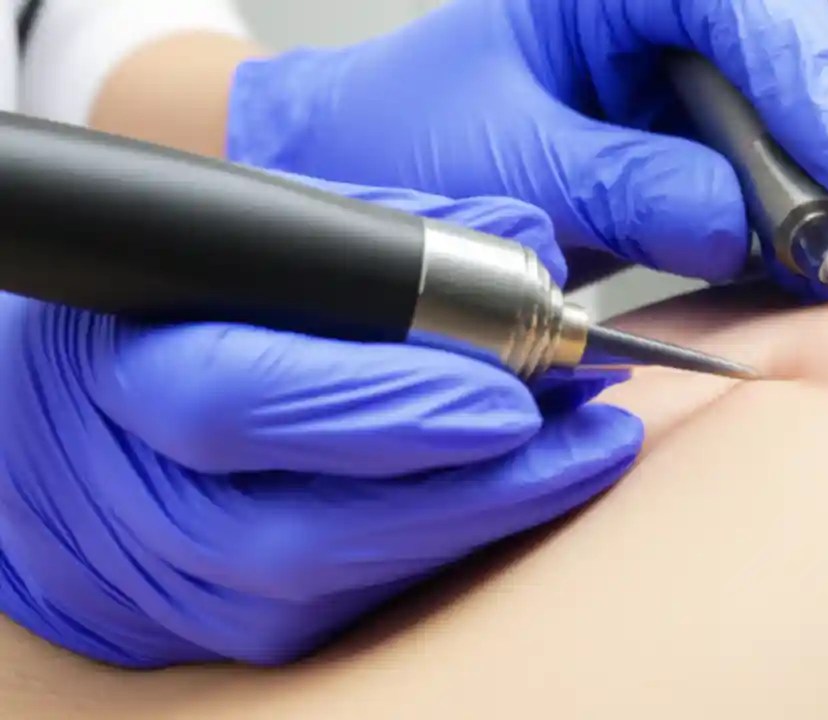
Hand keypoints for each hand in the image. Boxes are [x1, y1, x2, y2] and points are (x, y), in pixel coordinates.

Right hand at [0, 175, 641, 667]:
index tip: (513, 397)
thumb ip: (387, 236)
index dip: (389, 407)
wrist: (83, 420)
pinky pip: (352, 606)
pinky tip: (518, 499)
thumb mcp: (260, 240)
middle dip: (475, 487)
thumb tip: (526, 242)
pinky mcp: (233, 626)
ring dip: (481, 523)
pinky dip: (447, 552)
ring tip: (583, 460)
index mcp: (126, 366)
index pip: (246, 401)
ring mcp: (185, 578)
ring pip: (342, 584)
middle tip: (592, 435)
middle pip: (312, 529)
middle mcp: (144, 493)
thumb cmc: (181, 310)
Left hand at [226, 0, 827, 296]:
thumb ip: (628, 187)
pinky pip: (758, 187)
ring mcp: (673, 91)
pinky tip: (806, 277)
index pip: (743, 11)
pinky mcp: (678, 155)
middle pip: (794, 69)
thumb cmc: (398, 138)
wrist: (356, 177)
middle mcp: (655, 27)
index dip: (818, 93)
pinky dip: (787, 238)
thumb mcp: (510, 163)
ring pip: (792, 132)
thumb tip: (736, 225)